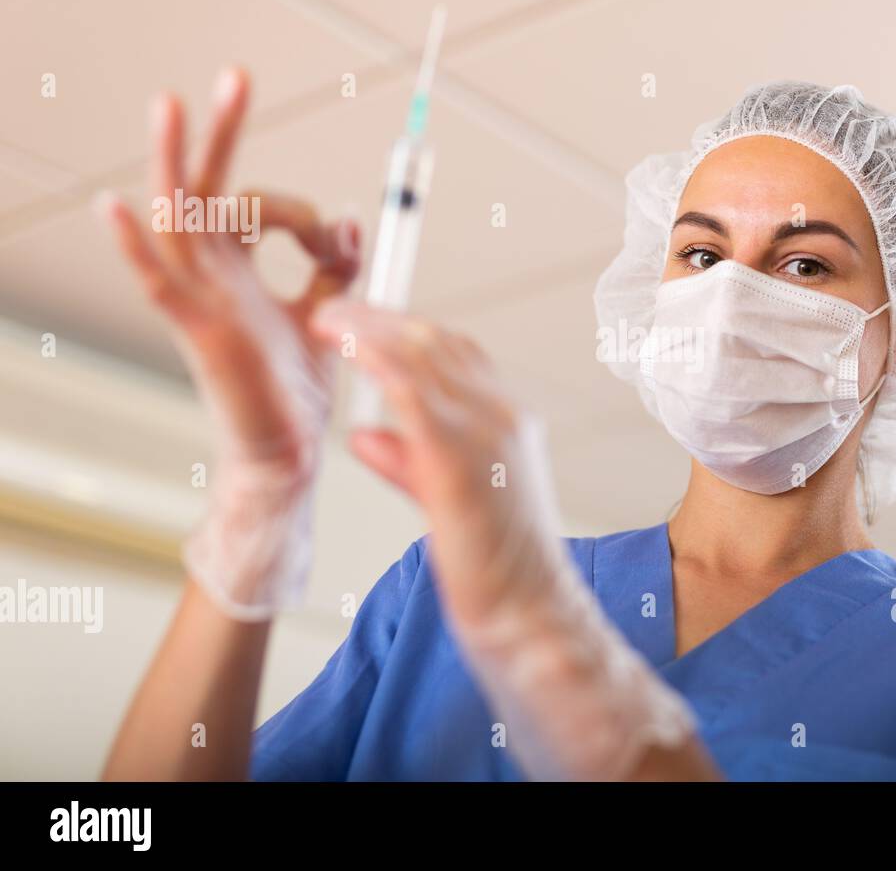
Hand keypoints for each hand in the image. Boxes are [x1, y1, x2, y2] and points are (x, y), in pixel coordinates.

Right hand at [99, 69, 361, 616]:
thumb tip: (349, 216)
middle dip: (224, 133)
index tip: (342, 242)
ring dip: (176, 161)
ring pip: (178, 219)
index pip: (261, 206)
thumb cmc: (295, 389)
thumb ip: (334, 268)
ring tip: (172, 103)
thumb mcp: (326, 316)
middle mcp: (215, 277)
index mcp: (241, 271)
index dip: (306, 210)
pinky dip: (136, 246)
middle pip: (210, 189)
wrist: (286, 455)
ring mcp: (201, 300)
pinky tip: (114, 206)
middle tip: (238, 75)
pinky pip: (158, 283)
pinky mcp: (198, 331)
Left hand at [309, 300, 554, 625]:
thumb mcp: (448, 502)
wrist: (531, 619)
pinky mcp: (461, 458)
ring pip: (425, 355)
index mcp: (510, 422)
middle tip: (334, 310)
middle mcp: (506, 415)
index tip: (364, 323)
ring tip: (329, 319)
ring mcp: (489, 432)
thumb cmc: (495, 572)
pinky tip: (346, 343)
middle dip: (383, 319)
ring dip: (371, 329)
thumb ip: (409, 463)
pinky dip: (377, 357)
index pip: (457, 356)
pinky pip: (413, 389)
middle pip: (440, 343)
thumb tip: (367, 436)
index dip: (406, 332)